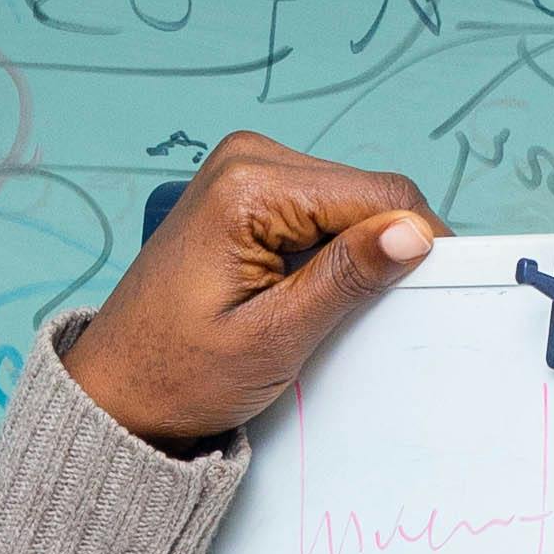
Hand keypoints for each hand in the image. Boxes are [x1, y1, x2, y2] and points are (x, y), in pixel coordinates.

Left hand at [60, 134, 441, 452]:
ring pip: (348, 204)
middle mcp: (247, 160)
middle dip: (383, 251)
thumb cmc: (176, 376)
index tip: (438, 292)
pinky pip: (317, 213)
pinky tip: (304, 295)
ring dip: (354, 256)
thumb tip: (414, 234)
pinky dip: (327, 254)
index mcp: (250, 186)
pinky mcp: (245, 193)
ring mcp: (244, 171)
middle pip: (365, 195)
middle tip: (369, 318)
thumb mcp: (272, 338)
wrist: (116, 394)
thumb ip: (345, 279)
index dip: (419, 243)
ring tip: (320, 311)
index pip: (378, 196)